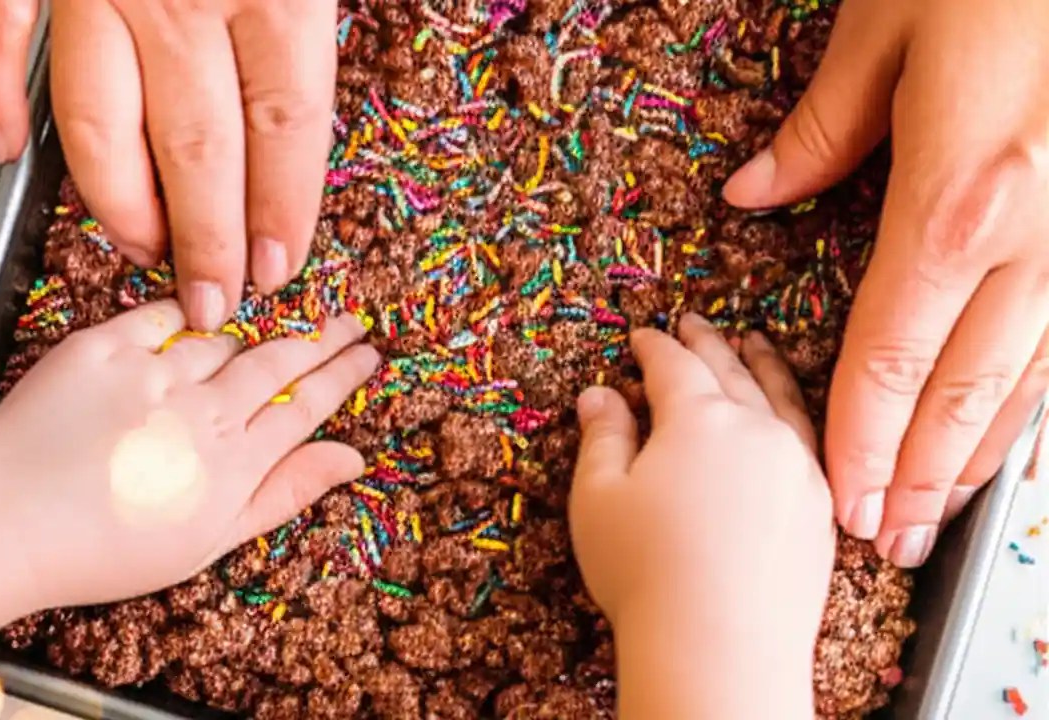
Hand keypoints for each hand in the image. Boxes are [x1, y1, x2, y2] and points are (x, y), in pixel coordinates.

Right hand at [0, 0, 335, 329]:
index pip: (283, 127)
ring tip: (142, 250)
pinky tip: (5, 150)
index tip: (275, 269)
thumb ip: (310, 22)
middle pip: (196, 150)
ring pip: (98, 123)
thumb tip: (305, 117)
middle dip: (206, 241)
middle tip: (213, 302)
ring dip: (119, 202)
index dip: (280, 209)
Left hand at [0, 300, 377, 608]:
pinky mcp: (104, 346)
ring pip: (222, 340)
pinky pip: (162, 316)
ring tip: (258, 340)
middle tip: (348, 320)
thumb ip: (282, 493)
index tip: (367, 352)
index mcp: (233, 463)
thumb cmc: (103, 550)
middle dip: (320, 339)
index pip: (305, 406)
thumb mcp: (208, 540)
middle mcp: (202, 410)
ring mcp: (153, 372)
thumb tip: (350, 459)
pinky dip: (185, 317)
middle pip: (277, 362)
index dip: (341, 375)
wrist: (0, 523)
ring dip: (247, 337)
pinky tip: (197, 321)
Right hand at [569, 316, 832, 717]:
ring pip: (780, 400)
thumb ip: (603, 437)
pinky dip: (793, 415)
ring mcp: (796, 469)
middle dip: (708, 344)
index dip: (654, 346)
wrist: (721, 646)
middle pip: (730, 372)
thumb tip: (601, 396)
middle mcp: (757, 431)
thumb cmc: (646, 571)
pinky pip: (808, 442)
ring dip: (763, 367)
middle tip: (694, 322)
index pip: (674, 365)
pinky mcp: (818, 510)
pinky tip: (787, 420)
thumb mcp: (598, 497)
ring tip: (755, 345)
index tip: (642, 334)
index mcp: (699, 418)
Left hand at [723, 0, 1048, 566]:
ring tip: (936, 518)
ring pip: (1028, 379)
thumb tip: (752, 192)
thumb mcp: (888, 33)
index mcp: (960, 198)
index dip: (861, 438)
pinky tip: (1006, 441)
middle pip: (963, 390)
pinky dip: (1031, 404)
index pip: (892, 352)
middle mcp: (1032, 238)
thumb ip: (820, 131)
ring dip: (976, 459)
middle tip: (886, 544)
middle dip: (919, 479)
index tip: (840, 498)